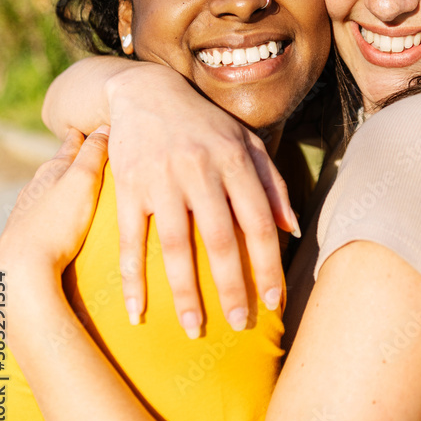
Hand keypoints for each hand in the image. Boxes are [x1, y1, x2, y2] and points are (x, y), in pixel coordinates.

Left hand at [0, 127, 107, 305]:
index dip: (85, 132)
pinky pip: (47, 214)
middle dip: (76, 158)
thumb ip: (94, 154)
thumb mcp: (82, 181)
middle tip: (94, 152)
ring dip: (66, 186)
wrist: (22, 269)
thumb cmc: (57, 223)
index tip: (97, 124)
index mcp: (52, 169)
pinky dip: (58, 210)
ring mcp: (29, 210)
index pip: (72, 142)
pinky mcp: (28, 233)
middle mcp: (37, 186)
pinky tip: (64, 220)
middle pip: (60, 165)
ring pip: (51, 190)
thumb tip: (104, 127)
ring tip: (82, 187)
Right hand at [105, 64, 298, 334]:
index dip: (268, 265)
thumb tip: (292, 229)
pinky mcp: (128, 186)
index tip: (274, 303)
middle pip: (220, 240)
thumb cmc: (204, 123)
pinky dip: (133, 279)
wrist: (144, 92)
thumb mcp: (246, 141)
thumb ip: (272, 182)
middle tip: (240, 324)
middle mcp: (200, 169)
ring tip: (194, 328)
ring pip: (177, 246)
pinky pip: (131, 240)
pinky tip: (139, 312)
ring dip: (185, 293)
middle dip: (232, 288)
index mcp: (235, 160)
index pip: (259, 221)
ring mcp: (162, 179)